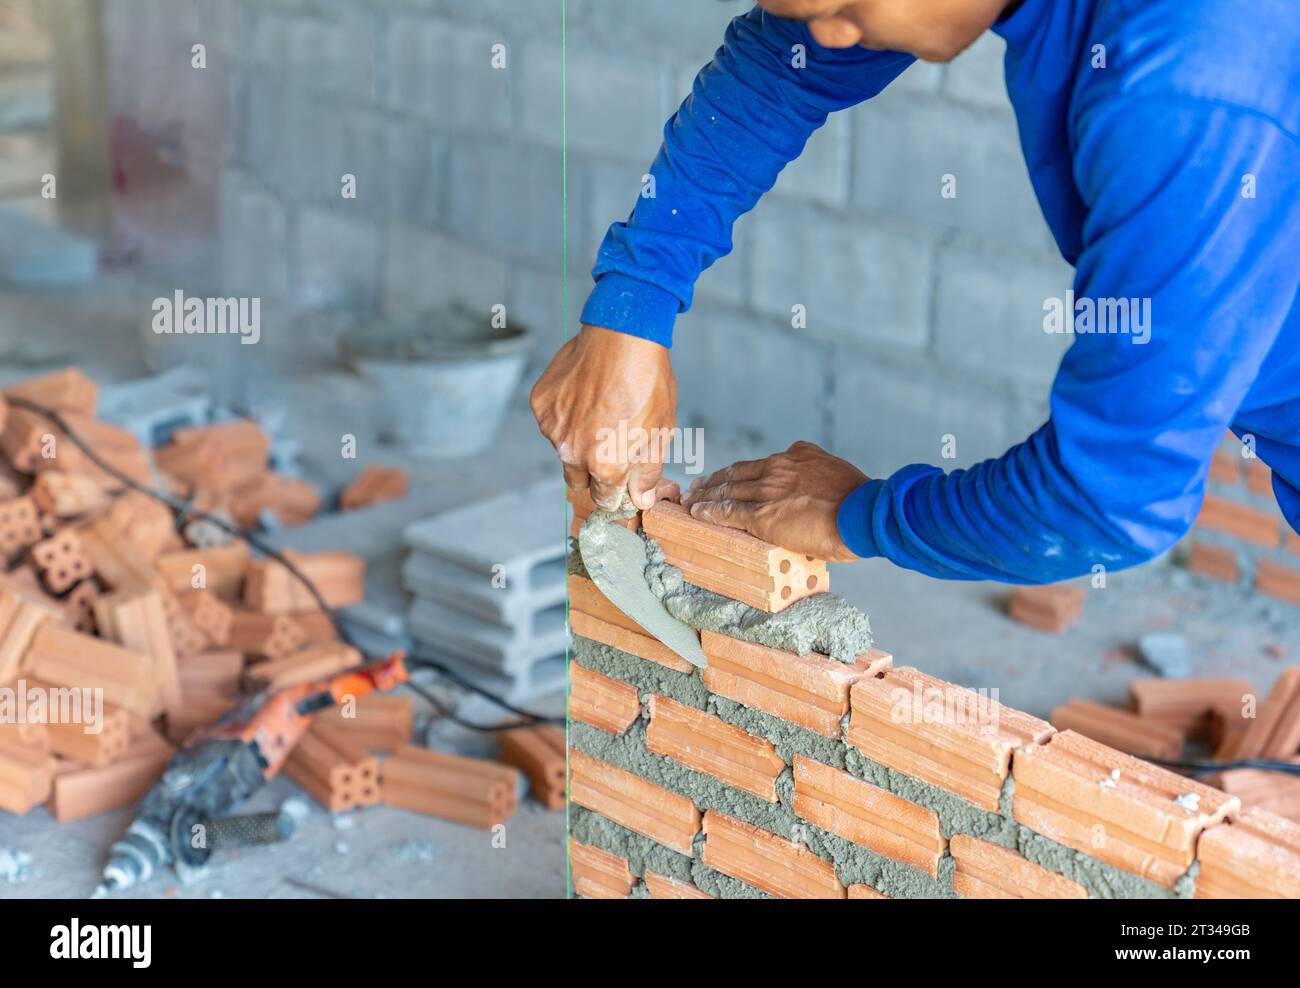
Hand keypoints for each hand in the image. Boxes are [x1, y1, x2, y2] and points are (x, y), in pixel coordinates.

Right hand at [530, 324, 676, 509]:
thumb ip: (647, 472)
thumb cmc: (647, 382)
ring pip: (563, 449)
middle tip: (610, 442)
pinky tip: (584, 393)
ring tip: (600, 409)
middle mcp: (572, 453)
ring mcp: (552, 428)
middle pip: (578, 480)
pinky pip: (552, 421)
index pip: (604, 499)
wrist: (623, 335)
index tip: (621, 476)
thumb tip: (640, 499)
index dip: (615, 490)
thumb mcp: (660, 431)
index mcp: (605, 466)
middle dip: (593, 470)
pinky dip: (565, 414)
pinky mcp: (541, 404)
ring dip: (578, 439)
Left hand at [679, 441, 867, 561]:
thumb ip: (818, 474)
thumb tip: (814, 485)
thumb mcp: (837, 473)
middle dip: (715, 480)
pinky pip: (727, 511)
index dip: (740, 471)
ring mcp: (768, 490)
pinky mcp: (762, 514)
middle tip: (698, 485)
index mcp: (798, 455)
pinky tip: (696, 512)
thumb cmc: (861, 503)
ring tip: (690, 500)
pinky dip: (709, 511)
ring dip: (704, 495)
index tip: (729, 476)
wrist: (864, 514)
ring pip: (727, 490)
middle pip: (737, 473)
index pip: (760, 463)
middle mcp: (778, 467)